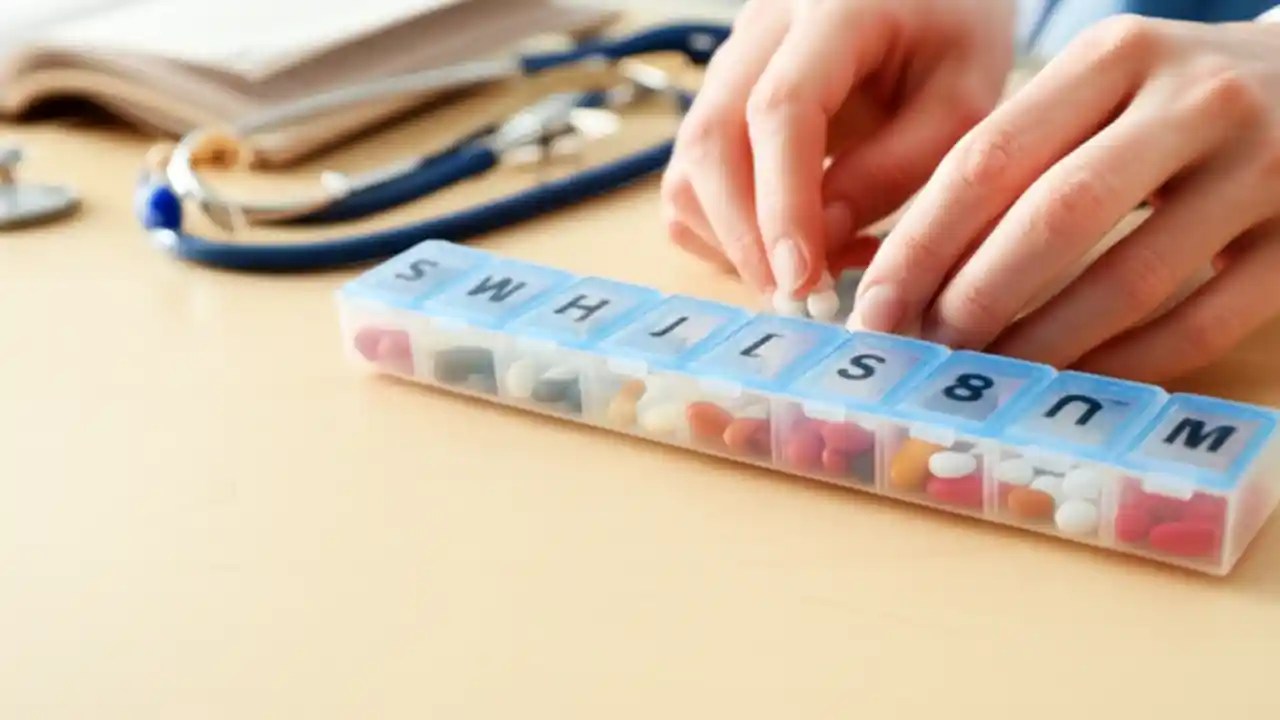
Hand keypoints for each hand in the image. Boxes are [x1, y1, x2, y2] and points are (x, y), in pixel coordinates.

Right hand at [660, 0, 1015, 306]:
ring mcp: (728, 64)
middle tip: (799, 299)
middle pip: (710, 141)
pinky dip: (725, 232)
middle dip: (743, 237)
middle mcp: (759, 30)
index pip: (780, 111)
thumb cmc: (954, 32)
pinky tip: (792, 242)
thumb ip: (897, 166)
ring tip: (814, 269)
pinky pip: (691, 183)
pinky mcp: (717, 100)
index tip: (802, 278)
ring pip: (687, 168)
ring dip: (732, 240)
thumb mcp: (962, 97)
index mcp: (832, 10)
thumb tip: (820, 241)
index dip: (782, 203)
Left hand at [850, 15, 1279, 382]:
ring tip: (987, 378)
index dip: (920, 245)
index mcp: (1114, 57)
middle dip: (972, 299)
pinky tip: (1074, 382)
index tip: (873, 307)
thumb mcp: (1101, 90)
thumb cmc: (1177, 101)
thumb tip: (910, 266)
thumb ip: (1020, 154)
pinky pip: (1202, 321)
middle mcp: (1192, 100)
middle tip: (925, 353)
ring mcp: (1261, 168)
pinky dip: (1127, 363)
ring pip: (1128, 278)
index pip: (988, 157)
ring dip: (1042, 343)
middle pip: (1053, 217)